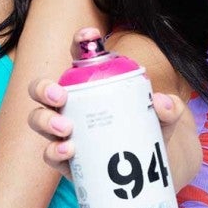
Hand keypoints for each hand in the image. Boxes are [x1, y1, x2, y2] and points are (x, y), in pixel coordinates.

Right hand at [27, 28, 187, 178]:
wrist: (147, 171)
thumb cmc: (147, 132)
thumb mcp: (163, 118)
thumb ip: (169, 108)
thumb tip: (159, 101)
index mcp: (91, 85)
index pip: (80, 58)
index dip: (80, 42)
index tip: (89, 36)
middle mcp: (70, 105)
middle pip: (43, 89)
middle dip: (43, 88)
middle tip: (60, 96)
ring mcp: (63, 133)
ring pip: (39, 119)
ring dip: (45, 120)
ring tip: (66, 128)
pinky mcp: (65, 161)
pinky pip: (50, 154)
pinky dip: (54, 151)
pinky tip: (69, 150)